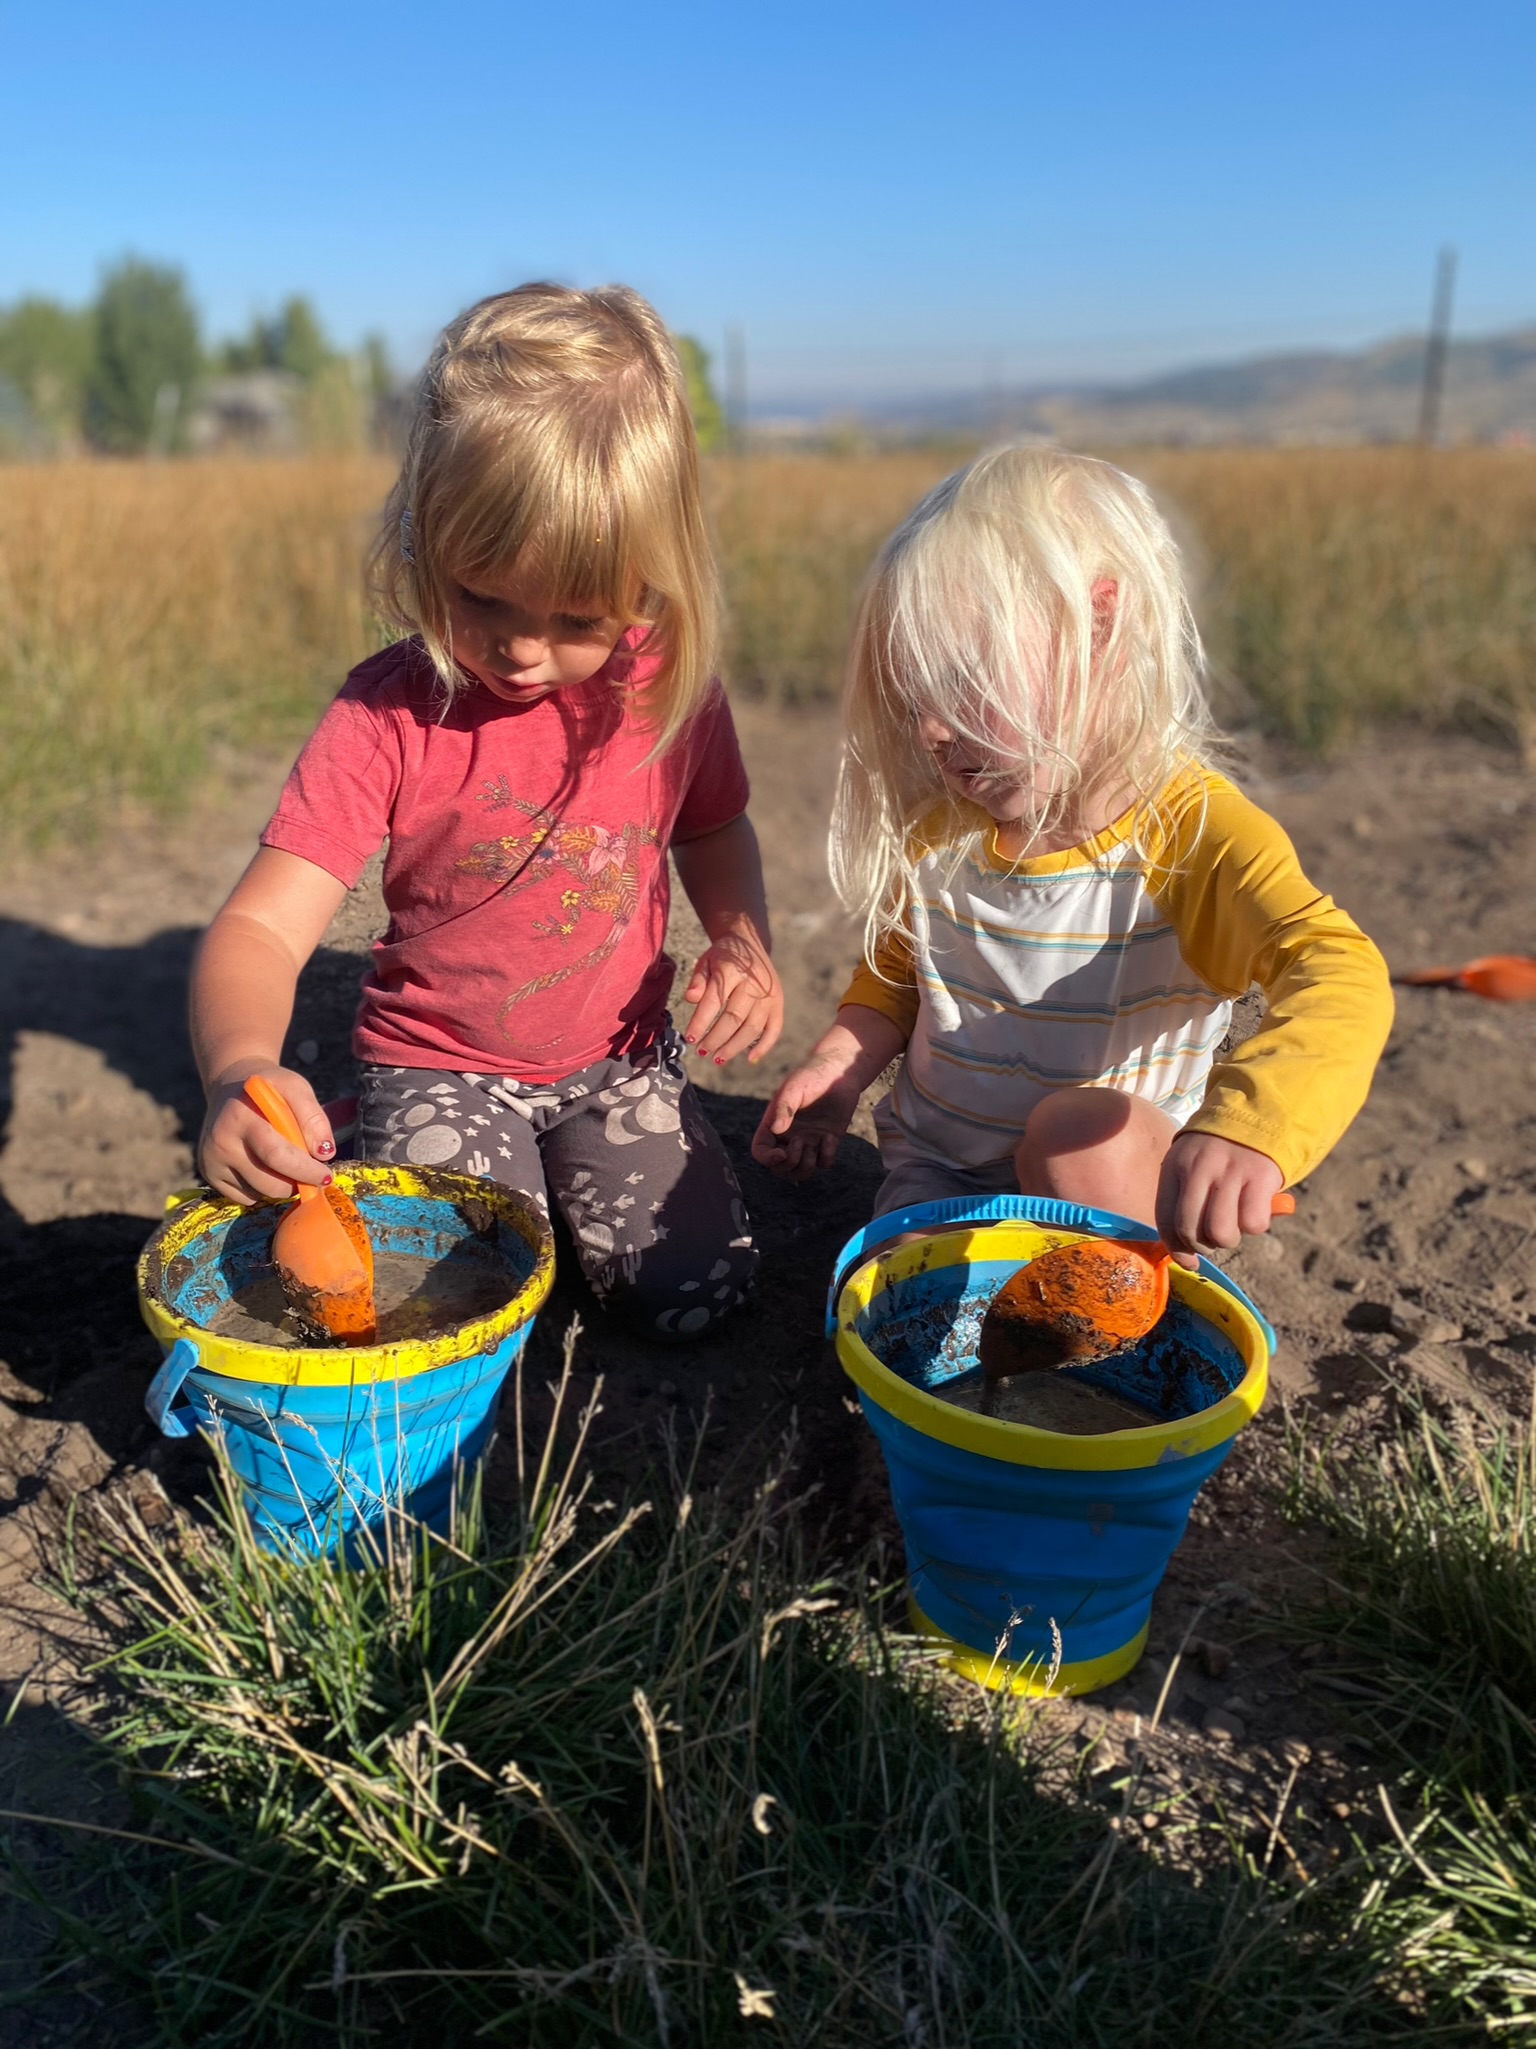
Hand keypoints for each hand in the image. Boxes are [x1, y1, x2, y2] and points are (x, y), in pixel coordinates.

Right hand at [198, 1063, 335, 1205]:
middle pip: (269, 1183)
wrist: (231, 1087)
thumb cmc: (269, 1089)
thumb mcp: (295, 1088)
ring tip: (285, 1161)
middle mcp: (221, 1142)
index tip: (326, 1176)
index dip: (305, 1171)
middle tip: (311, 1172)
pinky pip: (245, 1197)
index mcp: (241, 1118)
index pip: (276, 1155)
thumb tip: (324, 1153)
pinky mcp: (209, 1175)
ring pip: (259, 1194)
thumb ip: (313, 1117)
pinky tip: (263, 1165)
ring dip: (281, 1185)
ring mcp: (212, 1161)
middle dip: (297, 1183)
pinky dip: (261, 1189)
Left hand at [680, 929, 782, 1064]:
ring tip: (717, 1058)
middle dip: (716, 1039)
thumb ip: (697, 981)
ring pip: (752, 1028)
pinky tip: (749, 1059)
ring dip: (734, 1047)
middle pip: (734, 1018)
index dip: (701, 1022)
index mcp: (733, 970)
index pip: (714, 1000)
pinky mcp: (778, 1004)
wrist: (749, 945)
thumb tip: (690, 998)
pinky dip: (764, 1047)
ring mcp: (769, 995)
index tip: (690, 1038)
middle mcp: (754, 984)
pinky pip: (774, 1030)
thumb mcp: (705, 962)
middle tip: (701, 1051)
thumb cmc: (723, 957)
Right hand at [751, 1057, 862, 1179]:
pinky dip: (826, 1156)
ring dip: (806, 1166)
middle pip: (779, 1168)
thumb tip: (775, 1131)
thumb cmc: (811, 1075)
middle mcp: (789, 1136)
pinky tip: (830, 1137)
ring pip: (800, 1172)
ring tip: (813, 1145)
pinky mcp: (828, 1141)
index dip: (767, 1159)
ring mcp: (809, 1141)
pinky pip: (824, 1163)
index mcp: (774, 1124)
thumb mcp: (794, 1088)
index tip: (781, 1153)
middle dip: (788, 1163)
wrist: (839, 1071)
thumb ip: (784, 1108)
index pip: (760, 1151)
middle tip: (800, 1142)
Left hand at [1156, 1132, 1284, 1268]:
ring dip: (1228, 1239)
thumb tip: (1186, 1258)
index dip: (1175, 1249)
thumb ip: (1185, 1202)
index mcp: (1175, 1165)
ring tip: (1234, 1223)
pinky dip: (1254, 1225)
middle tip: (1214, 1239)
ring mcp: (1230, 1171)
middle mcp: (1199, 1168)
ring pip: (1220, 1232)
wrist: (1258, 1115)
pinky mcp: (1260, 1176)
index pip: (1165, 1219)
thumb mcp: (1192, 1165)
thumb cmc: (1219, 1153)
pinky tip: (1254, 1208)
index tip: (1189, 1262)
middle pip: (1190, 1230)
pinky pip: (1252, 1223)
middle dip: (1203, 1246)